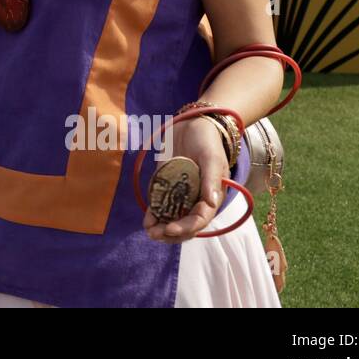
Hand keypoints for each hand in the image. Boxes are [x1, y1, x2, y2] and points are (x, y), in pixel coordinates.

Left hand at [142, 116, 228, 243]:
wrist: (193, 124)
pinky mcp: (168, 186)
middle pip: (186, 224)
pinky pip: (162, 205)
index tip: (170, 228)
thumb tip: (212, 203)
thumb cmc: (207, 141)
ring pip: (174, 218)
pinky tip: (146, 221)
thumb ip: (211, 179)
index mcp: (212, 196)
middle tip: (154, 235)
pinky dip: (155, 214)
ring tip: (149, 231)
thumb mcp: (211, 158)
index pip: (200, 219)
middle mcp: (197, 199)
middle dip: (171, 232)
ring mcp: (182, 194)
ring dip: (162, 228)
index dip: (186, 227)